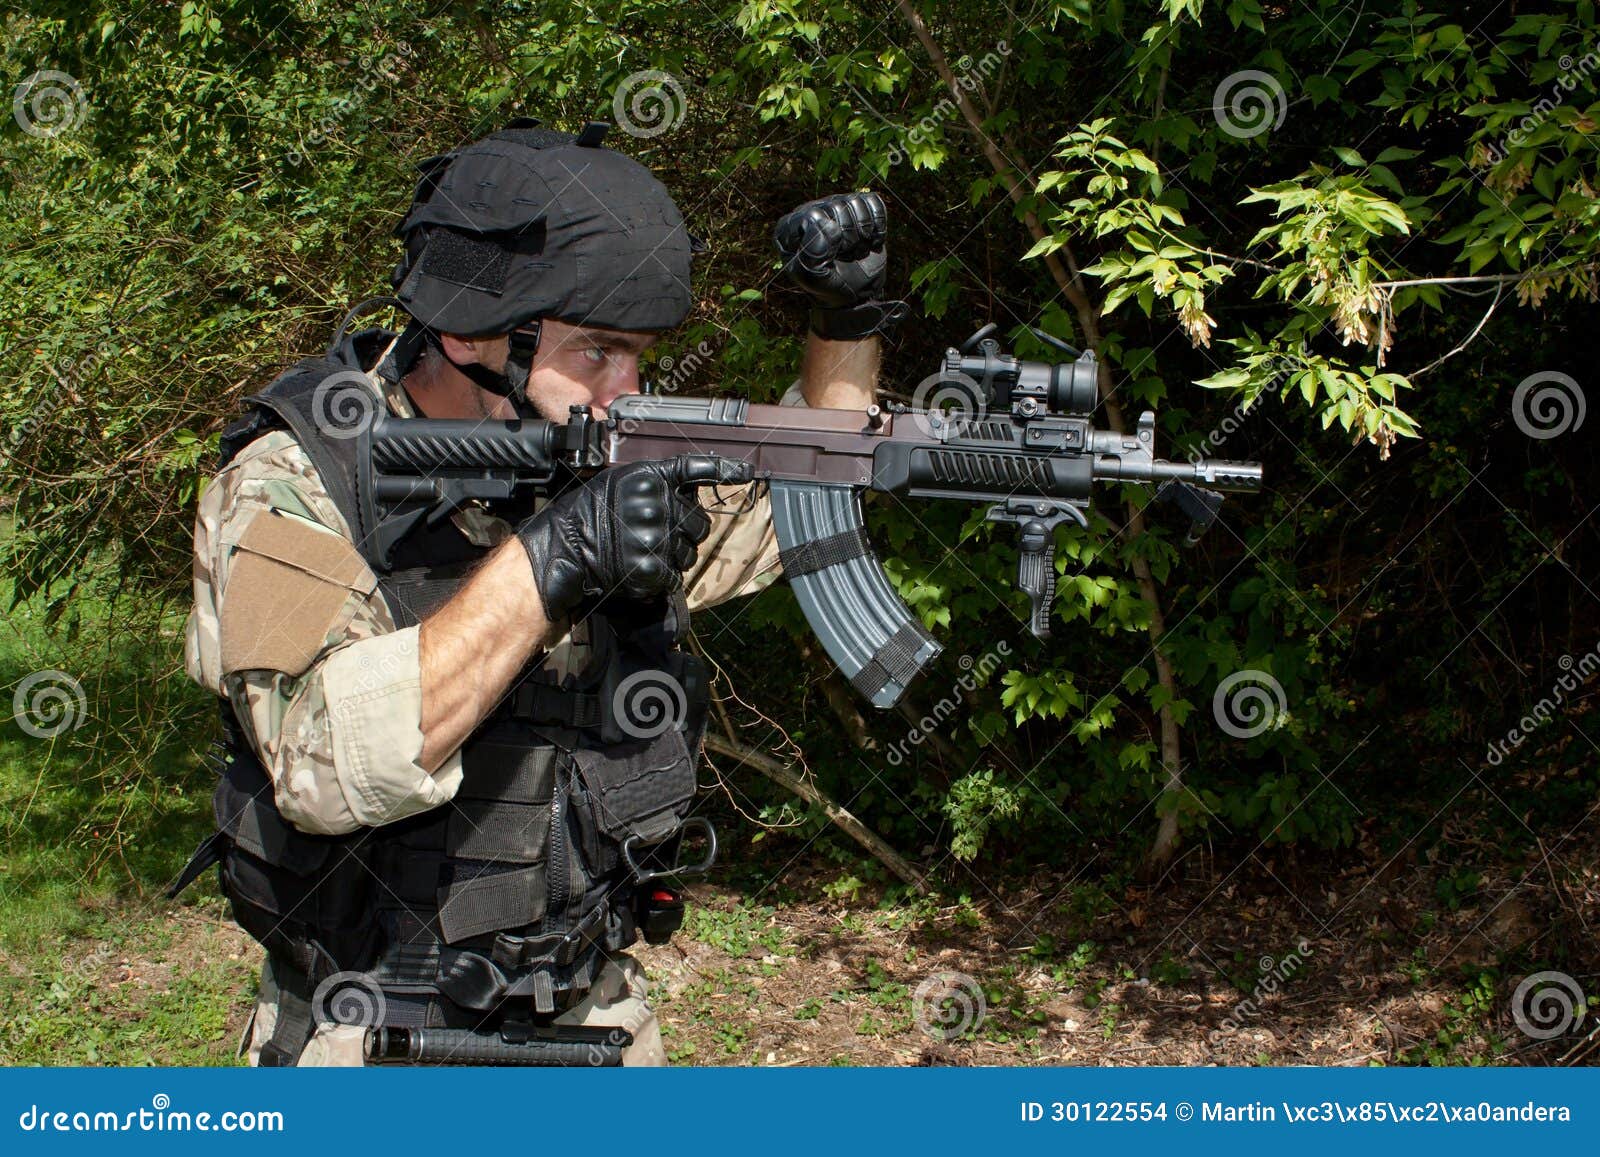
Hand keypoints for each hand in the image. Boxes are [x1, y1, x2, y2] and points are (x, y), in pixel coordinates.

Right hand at [516, 457, 742, 618]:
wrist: (563, 547)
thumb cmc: (589, 513)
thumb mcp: (620, 482)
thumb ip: (656, 483)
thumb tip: (691, 490)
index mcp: (649, 478)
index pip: (696, 470)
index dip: (725, 470)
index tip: (748, 472)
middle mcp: (656, 504)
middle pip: (700, 522)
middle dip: (687, 531)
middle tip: (658, 535)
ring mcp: (654, 537)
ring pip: (690, 552)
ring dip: (674, 556)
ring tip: (643, 551)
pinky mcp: (651, 567)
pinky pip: (674, 576)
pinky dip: (661, 578)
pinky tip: (640, 568)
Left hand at [775, 192, 906, 340]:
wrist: (853, 294)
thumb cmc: (827, 286)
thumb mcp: (812, 278)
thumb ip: (811, 252)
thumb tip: (827, 223)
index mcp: (788, 228)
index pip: (814, 216)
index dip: (829, 239)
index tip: (830, 258)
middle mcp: (809, 212)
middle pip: (837, 207)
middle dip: (848, 238)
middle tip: (845, 255)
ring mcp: (834, 207)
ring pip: (855, 203)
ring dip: (863, 233)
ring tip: (855, 249)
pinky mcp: (858, 208)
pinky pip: (873, 202)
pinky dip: (878, 224)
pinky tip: (870, 240)